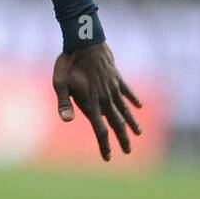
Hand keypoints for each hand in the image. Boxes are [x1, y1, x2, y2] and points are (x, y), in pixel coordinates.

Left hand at [53, 42, 141, 160]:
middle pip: (116, 123)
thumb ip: (63, 103)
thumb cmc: (68, 63)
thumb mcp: (59, 83)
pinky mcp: (116, 77)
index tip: (108, 158)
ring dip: (131, 123)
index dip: (104, 145)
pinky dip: (133, 99)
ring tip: (138, 133)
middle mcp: (105, 98)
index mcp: (91, 103)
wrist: (84, 40)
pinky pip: (127, 91)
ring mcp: (113, 88)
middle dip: (121, 139)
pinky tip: (140, 106)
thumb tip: (66, 120)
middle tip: (128, 152)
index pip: (100, 130)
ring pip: (124, 109)